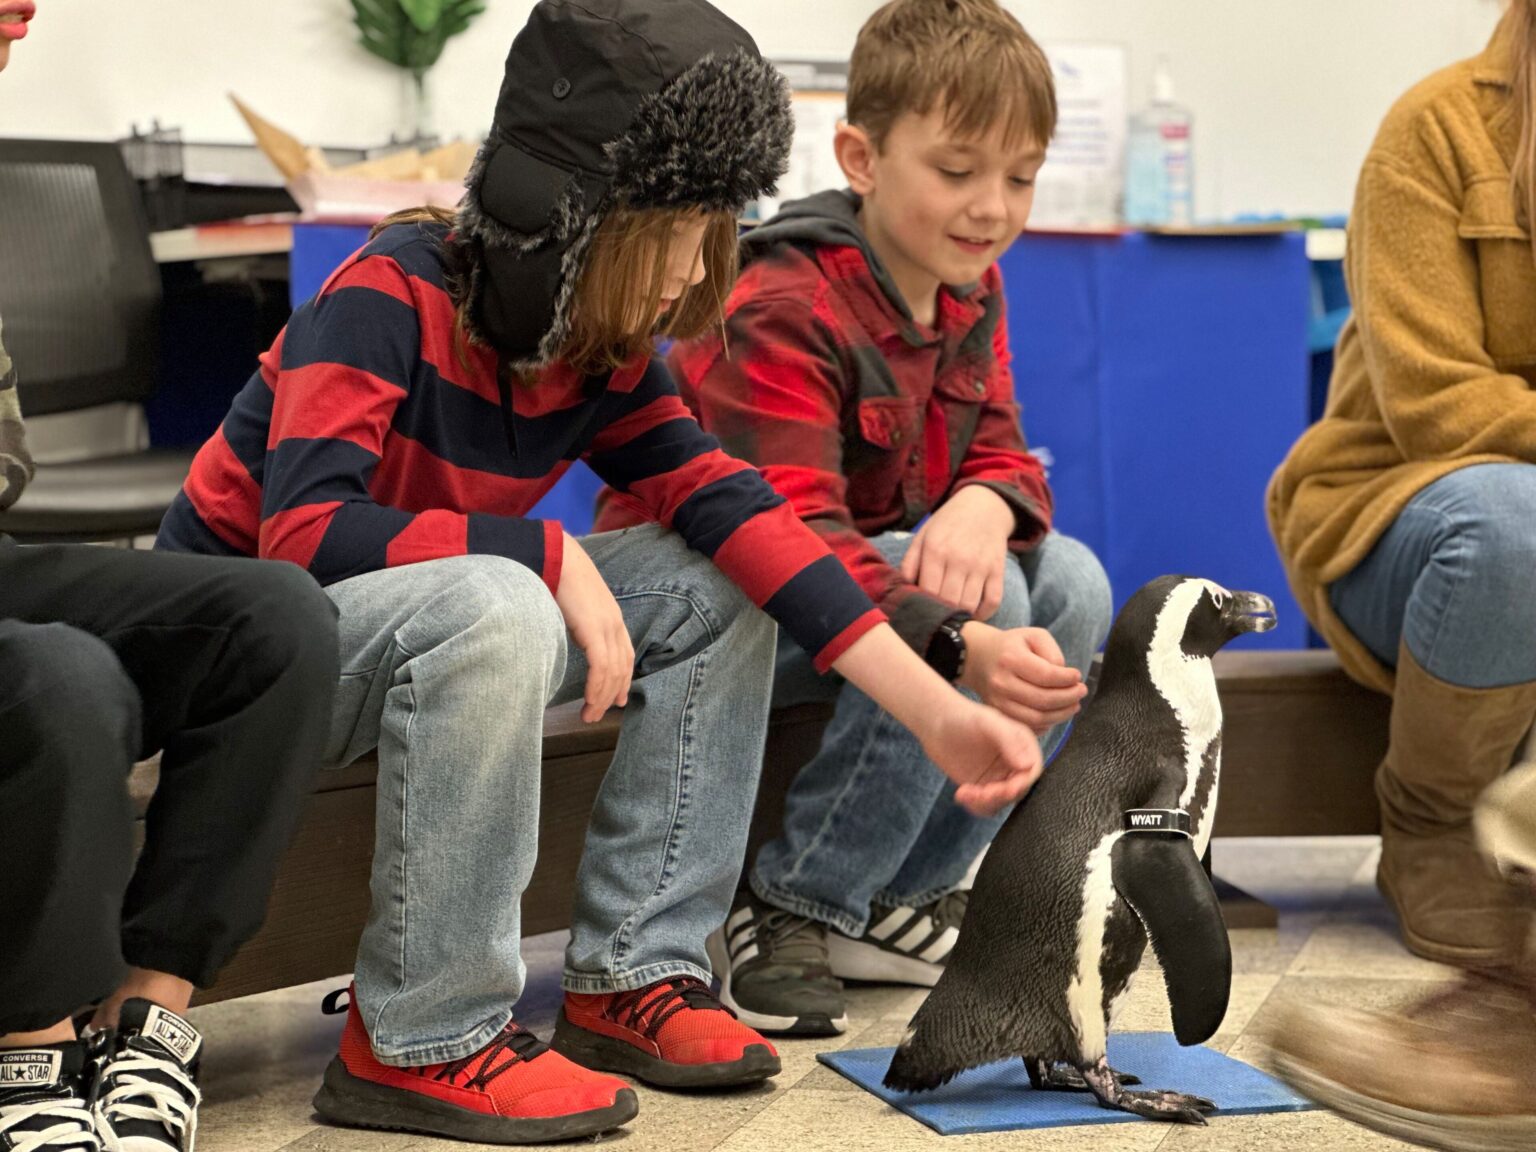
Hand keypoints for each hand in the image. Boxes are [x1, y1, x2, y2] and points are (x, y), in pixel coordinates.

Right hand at [554, 533, 633, 722]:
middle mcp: (614, 623)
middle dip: (611, 695)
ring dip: (602, 697)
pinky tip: (590, 700)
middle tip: (597, 715)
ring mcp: (607, 626)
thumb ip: (577, 623)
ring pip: (613, 672)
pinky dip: (598, 687)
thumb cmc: (557, 577)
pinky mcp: (594, 629)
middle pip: (622, 668)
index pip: (624, 656)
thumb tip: (568, 637)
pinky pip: (602, 666)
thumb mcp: (573, 606)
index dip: (622, 680)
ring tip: (589, 715)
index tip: (617, 699)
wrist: (557, 555)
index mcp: (611, 617)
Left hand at [900, 486, 1015, 620]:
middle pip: (949, 601)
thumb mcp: (923, 535)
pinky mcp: (998, 569)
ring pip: (970, 605)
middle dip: (942, 613)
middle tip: (937, 615)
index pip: (928, 591)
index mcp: (936, 550)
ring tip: (953, 615)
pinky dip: (984, 613)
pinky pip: (993, 601)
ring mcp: (981, 565)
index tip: (922, 609)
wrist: (984, 506)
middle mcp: (959, 559)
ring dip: (961, 615)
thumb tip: (904, 589)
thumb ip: (909, 562)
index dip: (925, 605)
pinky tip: (974, 612)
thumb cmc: (948, 524)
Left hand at [917, 696, 1043, 815]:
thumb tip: (1028, 765)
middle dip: (999, 796)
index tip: (1006, 789)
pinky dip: (975, 805)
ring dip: (985, 803)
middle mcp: (1015, 763)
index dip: (1021, 784)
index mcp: (1023, 746)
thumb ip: (1009, 741)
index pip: (1032, 771)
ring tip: (965, 792)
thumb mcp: (988, 722)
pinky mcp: (983, 787)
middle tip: (980, 793)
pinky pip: (985, 805)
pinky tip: (961, 793)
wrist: (937, 722)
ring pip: (1001, 802)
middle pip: (1018, 790)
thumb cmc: (963, 716)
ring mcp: (999, 777)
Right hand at [960, 623, 1086, 731]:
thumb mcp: (1033, 636)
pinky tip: (1055, 714)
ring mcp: (998, 701)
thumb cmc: (1011, 645)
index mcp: (1011, 659)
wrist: (978, 657)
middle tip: (1081, 692)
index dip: (1067, 679)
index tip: (1078, 676)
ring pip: (1036, 718)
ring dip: (1061, 715)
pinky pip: (1027, 727)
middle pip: (1043, 700)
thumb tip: (1064, 677)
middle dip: (1069, 698)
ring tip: (1073, 705)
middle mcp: (1002, 682)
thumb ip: (1052, 652)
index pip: (1046, 676)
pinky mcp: (998, 713)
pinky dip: (1046, 724)